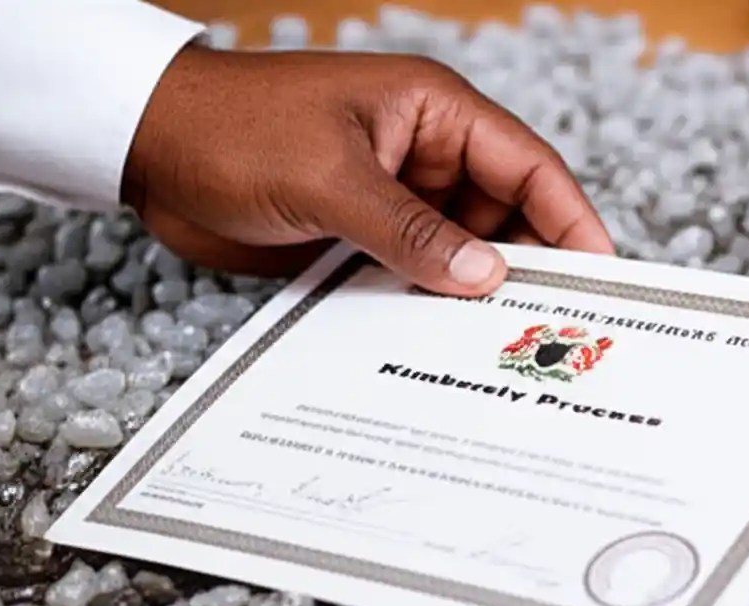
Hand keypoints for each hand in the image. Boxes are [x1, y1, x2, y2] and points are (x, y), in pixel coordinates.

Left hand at [121, 45, 612, 293]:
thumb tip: (487, 277)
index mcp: (435, 112)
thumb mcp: (330, 177)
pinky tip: (441, 342)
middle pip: (506, 215)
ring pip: (462, 251)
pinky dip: (430, 303)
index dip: (572, 220)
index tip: (602, 276)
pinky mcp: (362, 234)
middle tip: (557, 334)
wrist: (146, 147)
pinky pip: (415, 272)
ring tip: (502, 350)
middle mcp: (426, 154)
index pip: (528, 166)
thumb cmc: (234, 129)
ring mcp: (395, 197)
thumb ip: (412, 230)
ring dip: (476, 294)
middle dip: (530, 269)